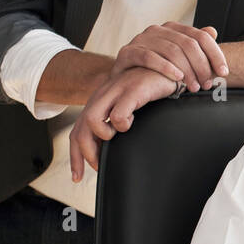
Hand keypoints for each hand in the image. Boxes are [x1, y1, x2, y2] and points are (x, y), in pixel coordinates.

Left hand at [69, 67, 181, 181]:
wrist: (167, 66)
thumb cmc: (151, 89)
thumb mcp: (129, 107)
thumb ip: (117, 123)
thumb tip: (113, 151)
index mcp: (100, 103)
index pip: (78, 132)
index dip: (75, 157)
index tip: (77, 177)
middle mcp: (102, 97)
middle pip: (80, 129)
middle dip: (86, 153)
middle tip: (100, 165)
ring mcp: (115, 92)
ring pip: (92, 120)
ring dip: (103, 135)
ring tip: (118, 136)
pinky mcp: (132, 89)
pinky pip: (118, 113)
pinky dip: (122, 124)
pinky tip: (132, 123)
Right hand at [111, 22, 227, 93]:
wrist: (123, 79)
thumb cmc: (154, 70)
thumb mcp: (178, 58)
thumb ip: (195, 46)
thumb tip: (213, 31)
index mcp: (173, 29)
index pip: (201, 36)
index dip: (215, 54)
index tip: (224, 72)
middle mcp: (157, 30)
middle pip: (188, 44)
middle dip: (202, 66)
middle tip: (208, 84)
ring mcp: (141, 39)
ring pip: (171, 50)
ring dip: (187, 70)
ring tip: (194, 87)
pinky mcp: (127, 52)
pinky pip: (148, 57)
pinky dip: (165, 67)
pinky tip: (177, 78)